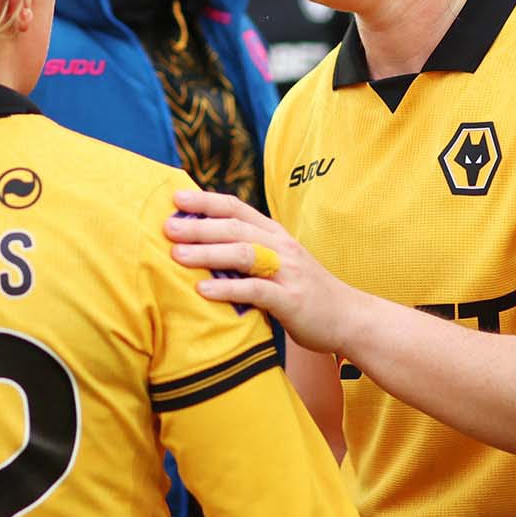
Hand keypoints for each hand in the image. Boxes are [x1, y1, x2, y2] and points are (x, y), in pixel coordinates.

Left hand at [166, 189, 364, 354]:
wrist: (348, 317)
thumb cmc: (304, 292)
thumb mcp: (278, 264)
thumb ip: (248, 254)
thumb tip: (203, 248)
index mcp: (275, 235)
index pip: (237, 209)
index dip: (206, 202)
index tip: (176, 198)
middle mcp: (281, 247)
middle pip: (235, 228)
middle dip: (198, 226)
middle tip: (166, 228)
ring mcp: (287, 272)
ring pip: (243, 254)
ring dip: (207, 253)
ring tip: (177, 255)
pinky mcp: (291, 300)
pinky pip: (255, 291)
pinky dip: (227, 289)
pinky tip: (202, 290)